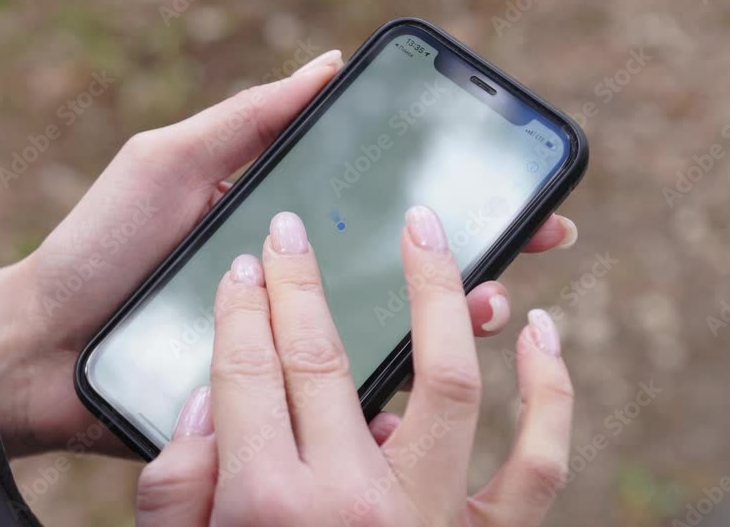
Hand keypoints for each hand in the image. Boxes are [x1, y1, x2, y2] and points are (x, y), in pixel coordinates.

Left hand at [0, 49, 577, 456]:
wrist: (42, 350)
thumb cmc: (102, 247)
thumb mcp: (172, 163)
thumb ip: (247, 120)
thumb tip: (327, 67)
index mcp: (288, 234)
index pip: (386, 216)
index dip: (452, 205)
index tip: (515, 195)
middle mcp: (301, 292)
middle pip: (407, 280)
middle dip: (479, 264)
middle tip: (535, 250)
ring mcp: (292, 350)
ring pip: (394, 343)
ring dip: (457, 328)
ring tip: (494, 308)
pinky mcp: (275, 406)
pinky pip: (345, 406)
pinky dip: (398, 398)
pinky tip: (434, 385)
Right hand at [135, 208, 572, 525]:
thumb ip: (178, 486)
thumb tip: (209, 401)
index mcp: (267, 509)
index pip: (247, 373)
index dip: (241, 310)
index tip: (246, 266)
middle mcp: (352, 506)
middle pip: (321, 360)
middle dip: (299, 285)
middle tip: (293, 232)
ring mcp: (429, 523)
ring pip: (444, 382)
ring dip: (436, 295)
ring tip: (426, 232)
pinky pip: (537, 464)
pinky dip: (551, 396)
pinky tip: (541, 332)